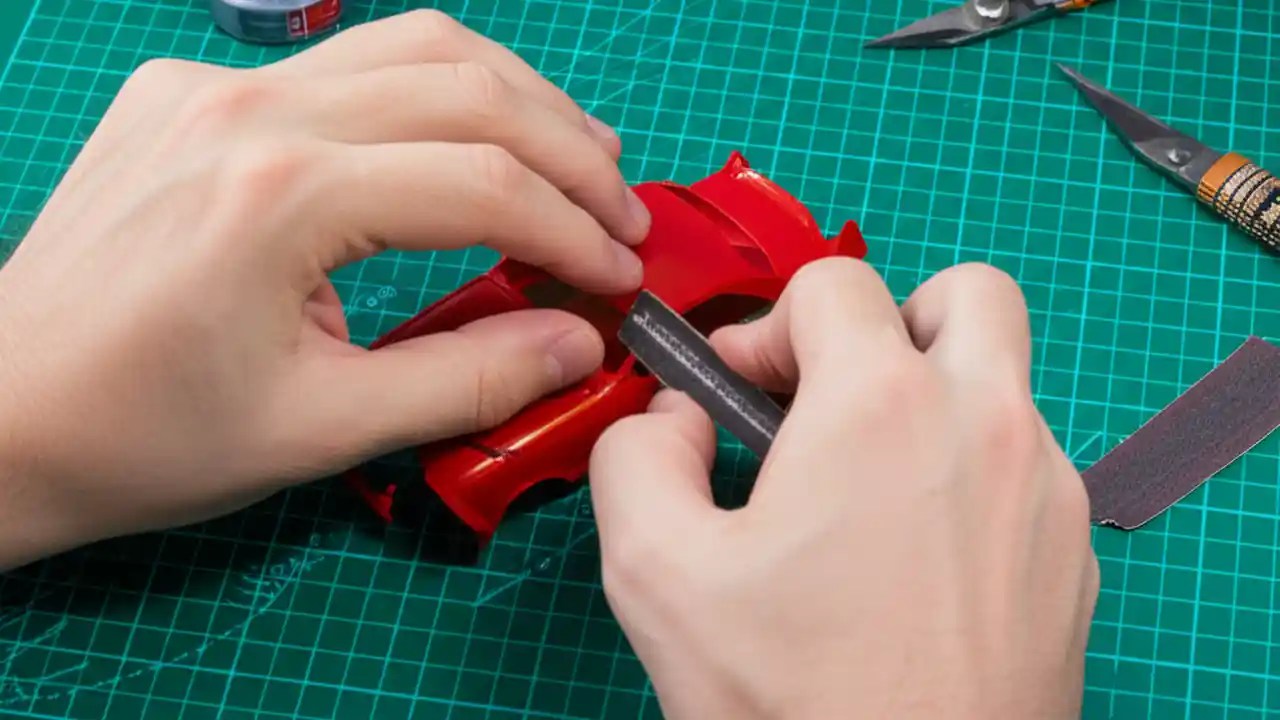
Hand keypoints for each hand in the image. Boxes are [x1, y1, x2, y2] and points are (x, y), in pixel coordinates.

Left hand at [0, 10, 649, 569]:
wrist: (4, 416)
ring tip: (577, 156)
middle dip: (570, 151)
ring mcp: (213, 85)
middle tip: (621, 213)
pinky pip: (346, 60)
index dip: (574, 231)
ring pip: (415, 44)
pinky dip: (431, 90)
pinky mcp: (192, 90)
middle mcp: (248, 110)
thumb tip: (576, 343)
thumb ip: (468, 380)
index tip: (620, 278)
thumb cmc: (142, 435)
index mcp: (278, 196)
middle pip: (466, 86)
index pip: (481, 181)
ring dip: (514, 97)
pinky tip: (462, 140)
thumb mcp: (321, 429)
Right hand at [589, 259, 1098, 717]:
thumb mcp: (655, 570)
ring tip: (866, 490)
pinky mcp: (1070, 555)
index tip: (741, 393)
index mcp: (880, 405)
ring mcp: (1044, 490)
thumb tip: (673, 419)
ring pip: (1002, 383)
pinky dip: (970, 475)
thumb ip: (637, 455)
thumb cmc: (795, 702)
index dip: (767, 327)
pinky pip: (1025, 467)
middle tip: (834, 399)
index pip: (832, 283)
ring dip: (933, 400)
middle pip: (968, 293)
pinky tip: (915, 558)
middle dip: (891, 322)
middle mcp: (984, 425)